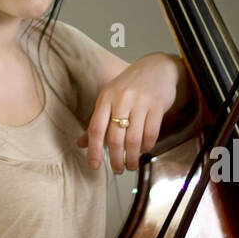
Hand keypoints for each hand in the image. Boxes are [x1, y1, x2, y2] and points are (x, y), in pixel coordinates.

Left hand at [76, 53, 182, 173]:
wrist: (158, 67)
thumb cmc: (130, 85)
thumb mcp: (110, 98)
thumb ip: (97, 121)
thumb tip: (81, 144)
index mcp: (106, 97)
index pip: (95, 128)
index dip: (93, 150)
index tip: (94, 166)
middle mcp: (121, 99)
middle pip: (114, 138)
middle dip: (115, 159)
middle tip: (117, 169)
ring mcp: (140, 102)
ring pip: (133, 139)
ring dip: (132, 158)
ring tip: (131, 165)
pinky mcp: (157, 106)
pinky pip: (151, 134)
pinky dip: (146, 147)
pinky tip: (143, 151)